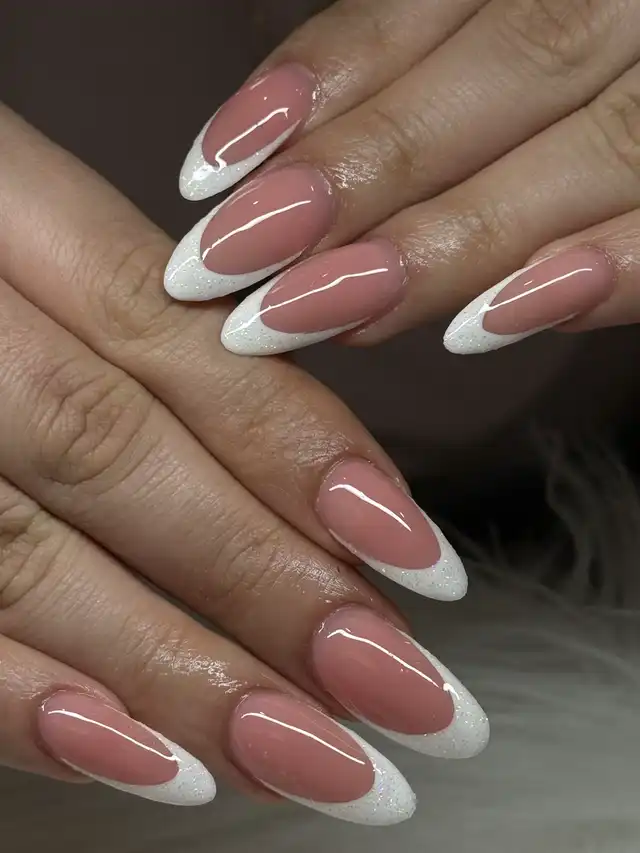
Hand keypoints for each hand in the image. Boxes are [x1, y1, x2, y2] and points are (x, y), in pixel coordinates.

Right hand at [0, 105, 486, 822]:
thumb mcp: (31, 237)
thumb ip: (151, 331)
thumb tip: (315, 465)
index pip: (170, 335)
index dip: (298, 448)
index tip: (419, 558)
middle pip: (114, 453)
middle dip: (270, 585)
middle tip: (406, 692)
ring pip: (26, 554)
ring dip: (182, 674)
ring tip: (323, 761)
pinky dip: (28, 704)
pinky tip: (157, 766)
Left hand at [167, 0, 639, 354]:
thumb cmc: (615, 46)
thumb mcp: (554, 20)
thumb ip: (456, 56)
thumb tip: (311, 153)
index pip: (427, 1)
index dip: (320, 86)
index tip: (215, 175)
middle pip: (499, 73)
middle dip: (361, 178)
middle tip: (240, 274)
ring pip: (588, 141)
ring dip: (453, 237)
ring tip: (329, 311)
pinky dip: (605, 269)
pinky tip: (494, 325)